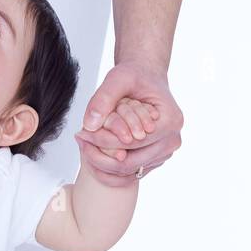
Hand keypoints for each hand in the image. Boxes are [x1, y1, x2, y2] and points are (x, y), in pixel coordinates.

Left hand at [74, 61, 183, 187]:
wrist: (146, 78)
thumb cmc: (135, 76)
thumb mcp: (118, 78)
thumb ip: (103, 98)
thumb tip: (90, 125)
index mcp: (170, 122)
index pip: (131, 142)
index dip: (103, 141)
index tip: (81, 133)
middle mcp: (172, 141)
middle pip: (130, 162)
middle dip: (100, 156)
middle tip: (78, 141)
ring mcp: (165, 153)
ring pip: (128, 172)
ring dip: (102, 165)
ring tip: (82, 148)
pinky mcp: (156, 160)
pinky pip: (129, 174)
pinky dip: (109, 170)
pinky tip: (92, 156)